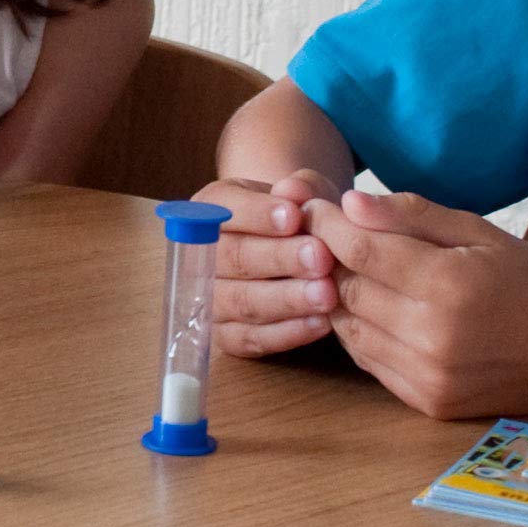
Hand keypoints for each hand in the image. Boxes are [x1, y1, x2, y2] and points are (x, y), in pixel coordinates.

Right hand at [194, 169, 341, 356]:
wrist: (296, 248)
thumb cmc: (296, 215)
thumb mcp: (302, 193)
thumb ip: (300, 187)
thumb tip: (293, 190)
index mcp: (212, 208)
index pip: (226, 209)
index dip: (258, 214)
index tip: (294, 217)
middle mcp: (201, 254)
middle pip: (233, 257)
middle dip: (279, 258)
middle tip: (320, 257)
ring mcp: (209, 299)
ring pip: (243, 302)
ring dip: (286, 300)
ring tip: (326, 293)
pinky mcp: (226, 337)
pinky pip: (253, 339)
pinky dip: (288, 333)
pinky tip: (322, 323)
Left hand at [305, 190, 527, 419]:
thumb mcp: (479, 231)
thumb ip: (412, 216)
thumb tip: (350, 203)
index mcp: (447, 283)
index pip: (359, 250)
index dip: (327, 225)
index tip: (316, 207)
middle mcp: (432, 335)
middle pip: (347, 290)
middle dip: (330, 260)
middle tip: (329, 236)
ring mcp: (428, 376)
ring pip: (350, 330)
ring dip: (342, 299)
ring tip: (354, 271)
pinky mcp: (428, 403)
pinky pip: (371, 363)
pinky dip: (363, 333)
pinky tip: (379, 311)